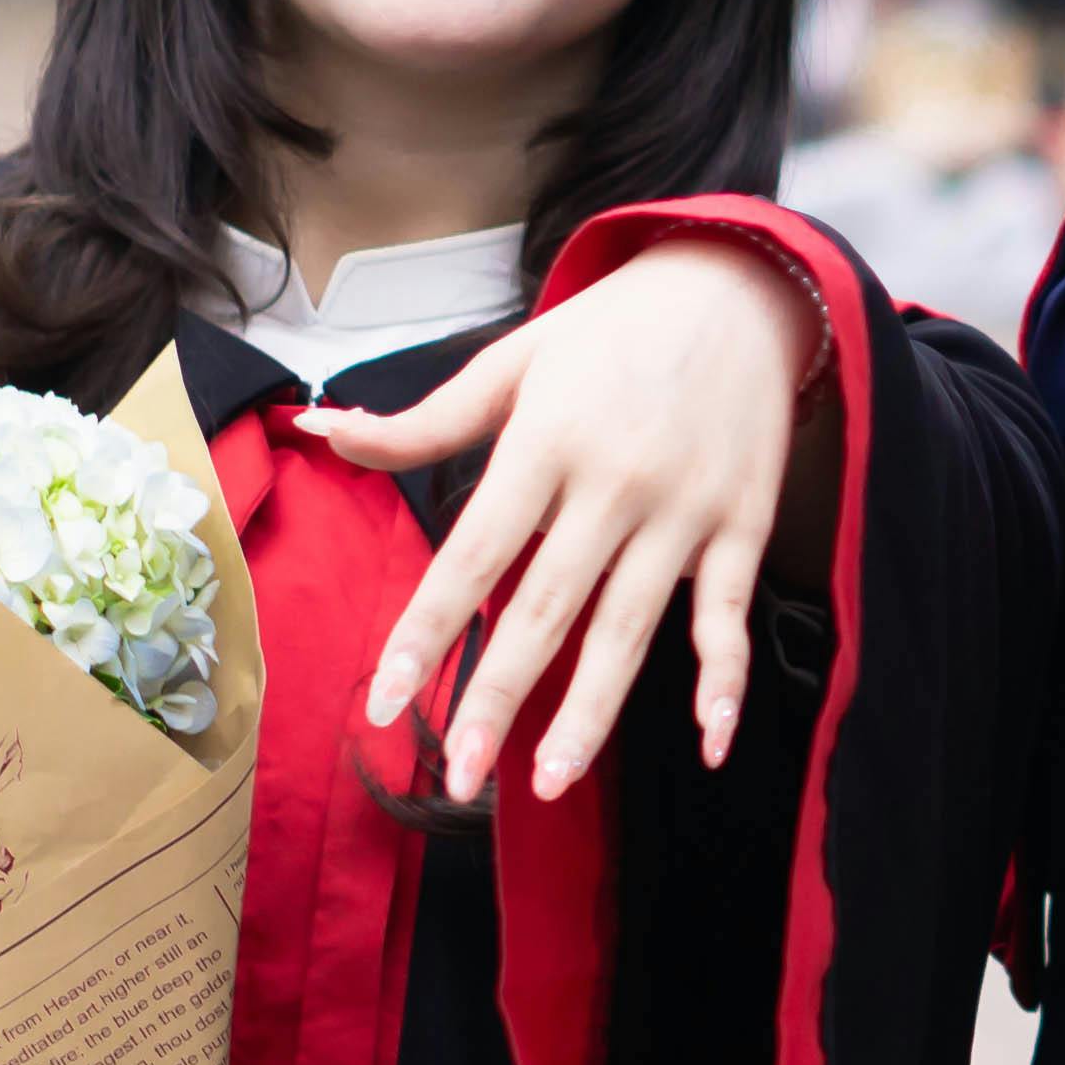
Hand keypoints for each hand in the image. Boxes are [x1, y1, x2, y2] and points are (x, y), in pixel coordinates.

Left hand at [312, 233, 822, 803]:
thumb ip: (424, 420)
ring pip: (631, 626)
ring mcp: (683, 510)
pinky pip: (728, 614)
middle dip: (500, 697)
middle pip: (546, 606)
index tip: (388, 701)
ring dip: (592, 710)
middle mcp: (614, 482)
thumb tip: (322, 433)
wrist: (739, 285)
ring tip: (549, 780)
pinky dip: (723, 679)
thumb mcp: (513, 361)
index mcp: (546, 441)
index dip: (428, 631)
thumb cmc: (611, 330)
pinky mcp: (742, 524)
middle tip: (461, 776)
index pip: (473, 553)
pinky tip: (712, 741)